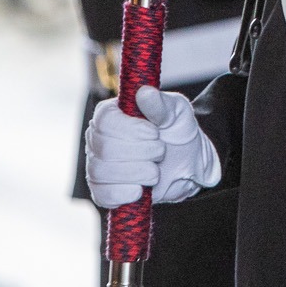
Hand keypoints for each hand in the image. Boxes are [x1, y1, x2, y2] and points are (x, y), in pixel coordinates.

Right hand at [85, 86, 220, 207]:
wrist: (188, 163)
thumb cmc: (178, 131)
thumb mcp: (177, 112)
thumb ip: (161, 104)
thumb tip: (145, 92)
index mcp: (111, 114)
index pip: (105, 120)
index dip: (131, 129)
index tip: (154, 133)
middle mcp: (98, 138)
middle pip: (105, 148)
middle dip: (141, 153)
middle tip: (160, 151)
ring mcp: (98, 164)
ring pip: (101, 171)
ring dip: (136, 173)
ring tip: (155, 170)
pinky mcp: (103, 190)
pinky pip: (102, 194)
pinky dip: (125, 193)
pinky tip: (141, 189)